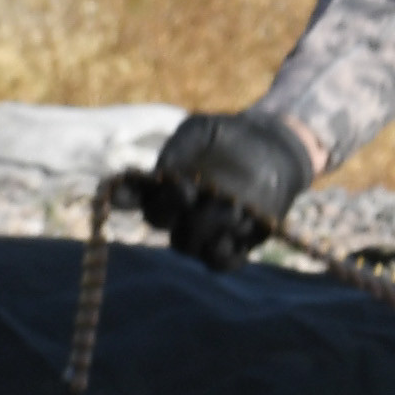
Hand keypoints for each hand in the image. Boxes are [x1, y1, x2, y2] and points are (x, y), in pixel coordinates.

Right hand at [136, 110, 306, 268]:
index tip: (126, 191)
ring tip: (228, 208)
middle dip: (168, 208)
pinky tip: (238, 231)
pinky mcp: (236, 241)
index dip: (122, 198)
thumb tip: (163, 174)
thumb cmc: (230, 136)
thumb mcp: (201, 130)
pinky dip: (223, 255)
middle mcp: (179, 210)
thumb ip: (180, 147)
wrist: (272, 147)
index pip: (130, 197)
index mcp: (163, 184)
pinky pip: (221, 263)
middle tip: (188, 191)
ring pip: (188, 245)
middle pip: (159, 222)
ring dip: (201, 229)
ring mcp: (206, 229)